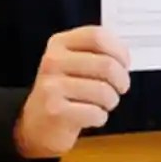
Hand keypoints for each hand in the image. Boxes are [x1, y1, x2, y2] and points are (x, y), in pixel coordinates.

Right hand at [14, 26, 130, 158]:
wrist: (36, 124)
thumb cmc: (64, 90)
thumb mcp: (73, 63)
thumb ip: (97, 53)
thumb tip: (124, 56)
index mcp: (59, 43)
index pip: (97, 36)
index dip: (119, 50)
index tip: (125, 64)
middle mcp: (53, 61)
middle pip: (106, 64)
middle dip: (122, 80)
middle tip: (120, 88)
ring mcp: (52, 86)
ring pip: (104, 91)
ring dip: (111, 101)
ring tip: (103, 104)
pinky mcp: (55, 111)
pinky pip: (96, 113)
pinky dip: (100, 117)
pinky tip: (90, 117)